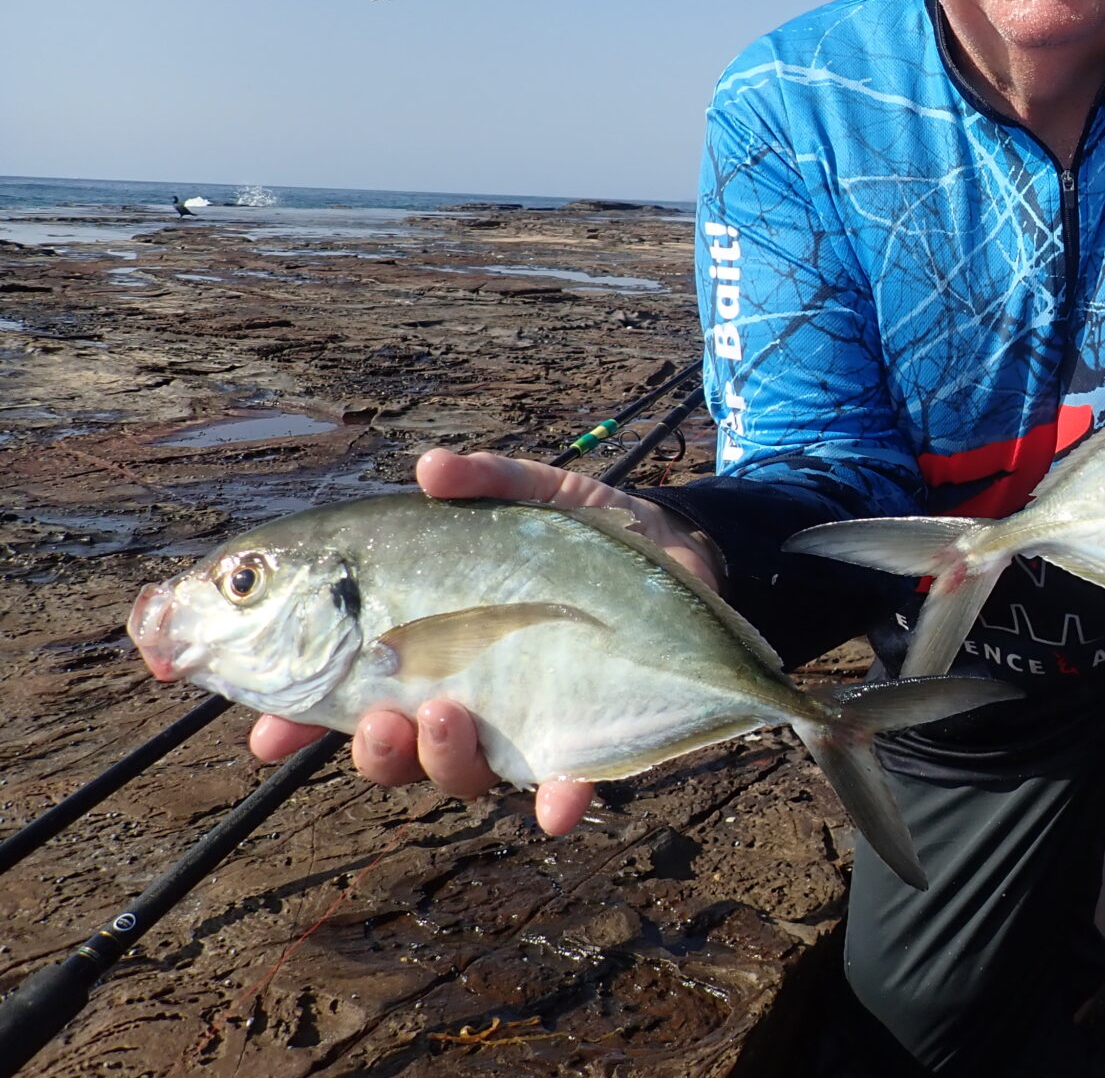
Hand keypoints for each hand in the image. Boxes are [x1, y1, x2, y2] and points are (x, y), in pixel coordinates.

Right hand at [249, 447, 722, 835]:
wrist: (680, 555)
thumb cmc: (583, 534)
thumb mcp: (535, 494)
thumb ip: (484, 480)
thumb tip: (429, 467)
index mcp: (425, 644)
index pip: (337, 690)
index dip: (290, 716)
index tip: (257, 726)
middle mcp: (462, 695)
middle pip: (392, 748)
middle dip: (370, 749)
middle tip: (375, 716)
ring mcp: (520, 723)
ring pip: (461, 772)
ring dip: (442, 758)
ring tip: (447, 713)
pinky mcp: (586, 736)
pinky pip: (566, 786)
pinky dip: (558, 801)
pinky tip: (557, 804)